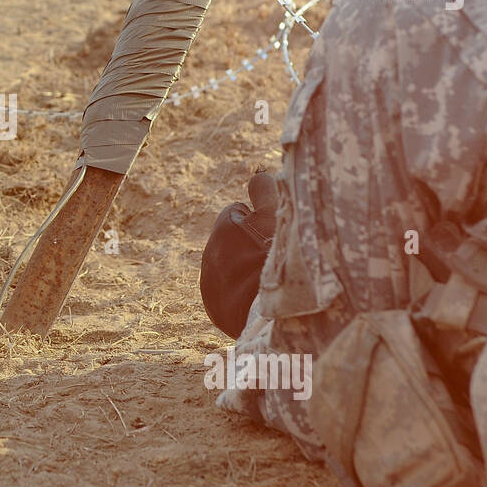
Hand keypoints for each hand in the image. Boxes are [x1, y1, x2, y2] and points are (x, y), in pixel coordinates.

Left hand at [199, 170, 277, 338]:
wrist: (268, 311)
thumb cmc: (276, 257)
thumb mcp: (276, 213)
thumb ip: (265, 189)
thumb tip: (258, 175)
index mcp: (226, 225)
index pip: (240, 212)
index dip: (261, 222)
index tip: (274, 235)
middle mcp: (211, 251)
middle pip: (234, 242)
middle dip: (251, 247)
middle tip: (274, 260)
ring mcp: (210, 280)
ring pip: (231, 269)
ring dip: (246, 272)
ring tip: (268, 282)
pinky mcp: (214, 306)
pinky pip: (228, 294)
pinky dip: (240, 294)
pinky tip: (257, 299)